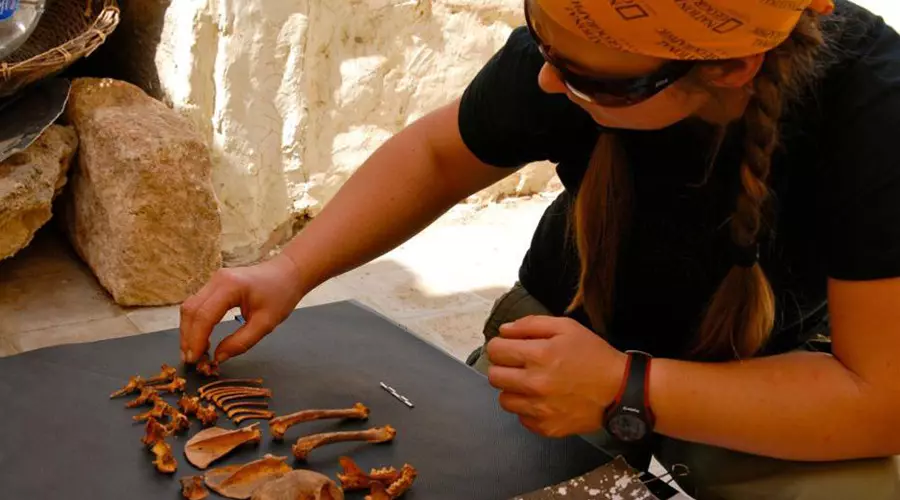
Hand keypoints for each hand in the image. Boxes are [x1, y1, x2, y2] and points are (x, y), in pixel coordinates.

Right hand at [180, 253, 306, 363]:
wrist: (288, 273)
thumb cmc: (281, 295)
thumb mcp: (266, 324)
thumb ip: (241, 342)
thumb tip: (218, 357)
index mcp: (230, 286)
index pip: (204, 316)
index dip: (196, 340)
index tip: (195, 359)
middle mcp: (217, 280)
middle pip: (191, 310)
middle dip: (188, 337)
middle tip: (191, 360)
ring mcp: (214, 280)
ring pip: (190, 307)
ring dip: (189, 330)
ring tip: (195, 352)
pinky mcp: (215, 284)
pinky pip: (198, 304)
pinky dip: (196, 322)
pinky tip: (201, 338)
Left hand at [485, 316, 627, 437]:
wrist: (620, 390)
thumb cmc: (594, 355)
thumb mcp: (566, 327)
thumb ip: (531, 324)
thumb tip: (504, 331)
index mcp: (539, 355)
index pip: (495, 351)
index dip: (501, 346)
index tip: (511, 348)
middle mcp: (535, 384)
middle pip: (494, 376)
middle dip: (504, 367)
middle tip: (520, 366)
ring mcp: (540, 409)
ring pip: (504, 400)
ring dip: (514, 390)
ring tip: (532, 383)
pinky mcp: (546, 428)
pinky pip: (521, 418)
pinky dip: (528, 409)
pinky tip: (544, 400)